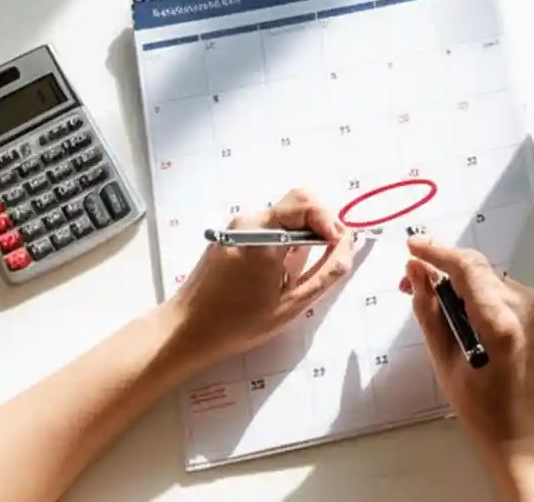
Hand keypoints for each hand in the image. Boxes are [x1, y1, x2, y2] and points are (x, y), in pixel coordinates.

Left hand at [165, 189, 354, 367]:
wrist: (186, 331)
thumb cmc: (239, 323)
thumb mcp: (293, 303)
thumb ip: (328, 270)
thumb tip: (348, 243)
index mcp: (263, 235)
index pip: (306, 203)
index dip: (330, 221)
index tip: (337, 247)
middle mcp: (248, 222)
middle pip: (297, 205)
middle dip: (319, 226)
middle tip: (326, 257)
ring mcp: (235, 226)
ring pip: (284, 217)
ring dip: (301, 236)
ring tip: (295, 273)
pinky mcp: (230, 236)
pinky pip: (268, 227)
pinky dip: (283, 241)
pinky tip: (276, 273)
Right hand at [402, 236, 533, 500]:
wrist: (524, 427)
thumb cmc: (482, 406)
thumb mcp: (444, 361)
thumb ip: (429, 311)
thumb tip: (416, 272)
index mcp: (500, 321)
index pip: (466, 268)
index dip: (436, 251)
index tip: (411, 245)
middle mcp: (522, 305)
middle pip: (476, 268)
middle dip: (441, 267)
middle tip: (409, 281)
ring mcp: (533, 305)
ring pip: (485, 276)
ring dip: (457, 280)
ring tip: (429, 297)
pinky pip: (497, 288)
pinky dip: (474, 291)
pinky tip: (458, 310)